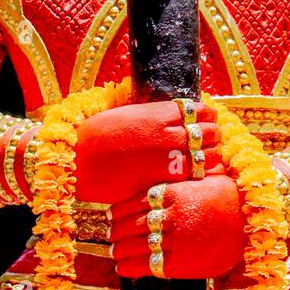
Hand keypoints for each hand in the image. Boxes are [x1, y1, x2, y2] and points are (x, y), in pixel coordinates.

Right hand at [75, 100, 219, 205]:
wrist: (78, 161)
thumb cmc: (97, 135)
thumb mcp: (129, 114)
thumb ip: (154, 116)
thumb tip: (171, 116)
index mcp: (159, 112)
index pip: (198, 109)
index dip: (205, 113)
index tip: (206, 117)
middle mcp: (169, 133)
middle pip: (209, 130)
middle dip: (212, 133)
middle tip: (210, 136)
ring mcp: (169, 158)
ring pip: (209, 153)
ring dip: (211, 152)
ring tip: (207, 153)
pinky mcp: (166, 180)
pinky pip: (198, 174)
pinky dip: (203, 171)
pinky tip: (199, 171)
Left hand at [109, 173, 243, 278]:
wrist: (252, 220)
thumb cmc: (230, 196)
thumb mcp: (199, 180)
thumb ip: (177, 183)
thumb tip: (160, 180)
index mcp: (169, 193)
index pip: (130, 203)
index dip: (117, 211)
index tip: (111, 215)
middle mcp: (166, 215)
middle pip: (128, 225)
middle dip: (115, 231)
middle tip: (110, 234)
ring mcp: (171, 240)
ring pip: (132, 246)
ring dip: (119, 250)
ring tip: (115, 252)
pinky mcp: (178, 263)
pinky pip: (146, 266)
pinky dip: (130, 267)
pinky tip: (123, 268)